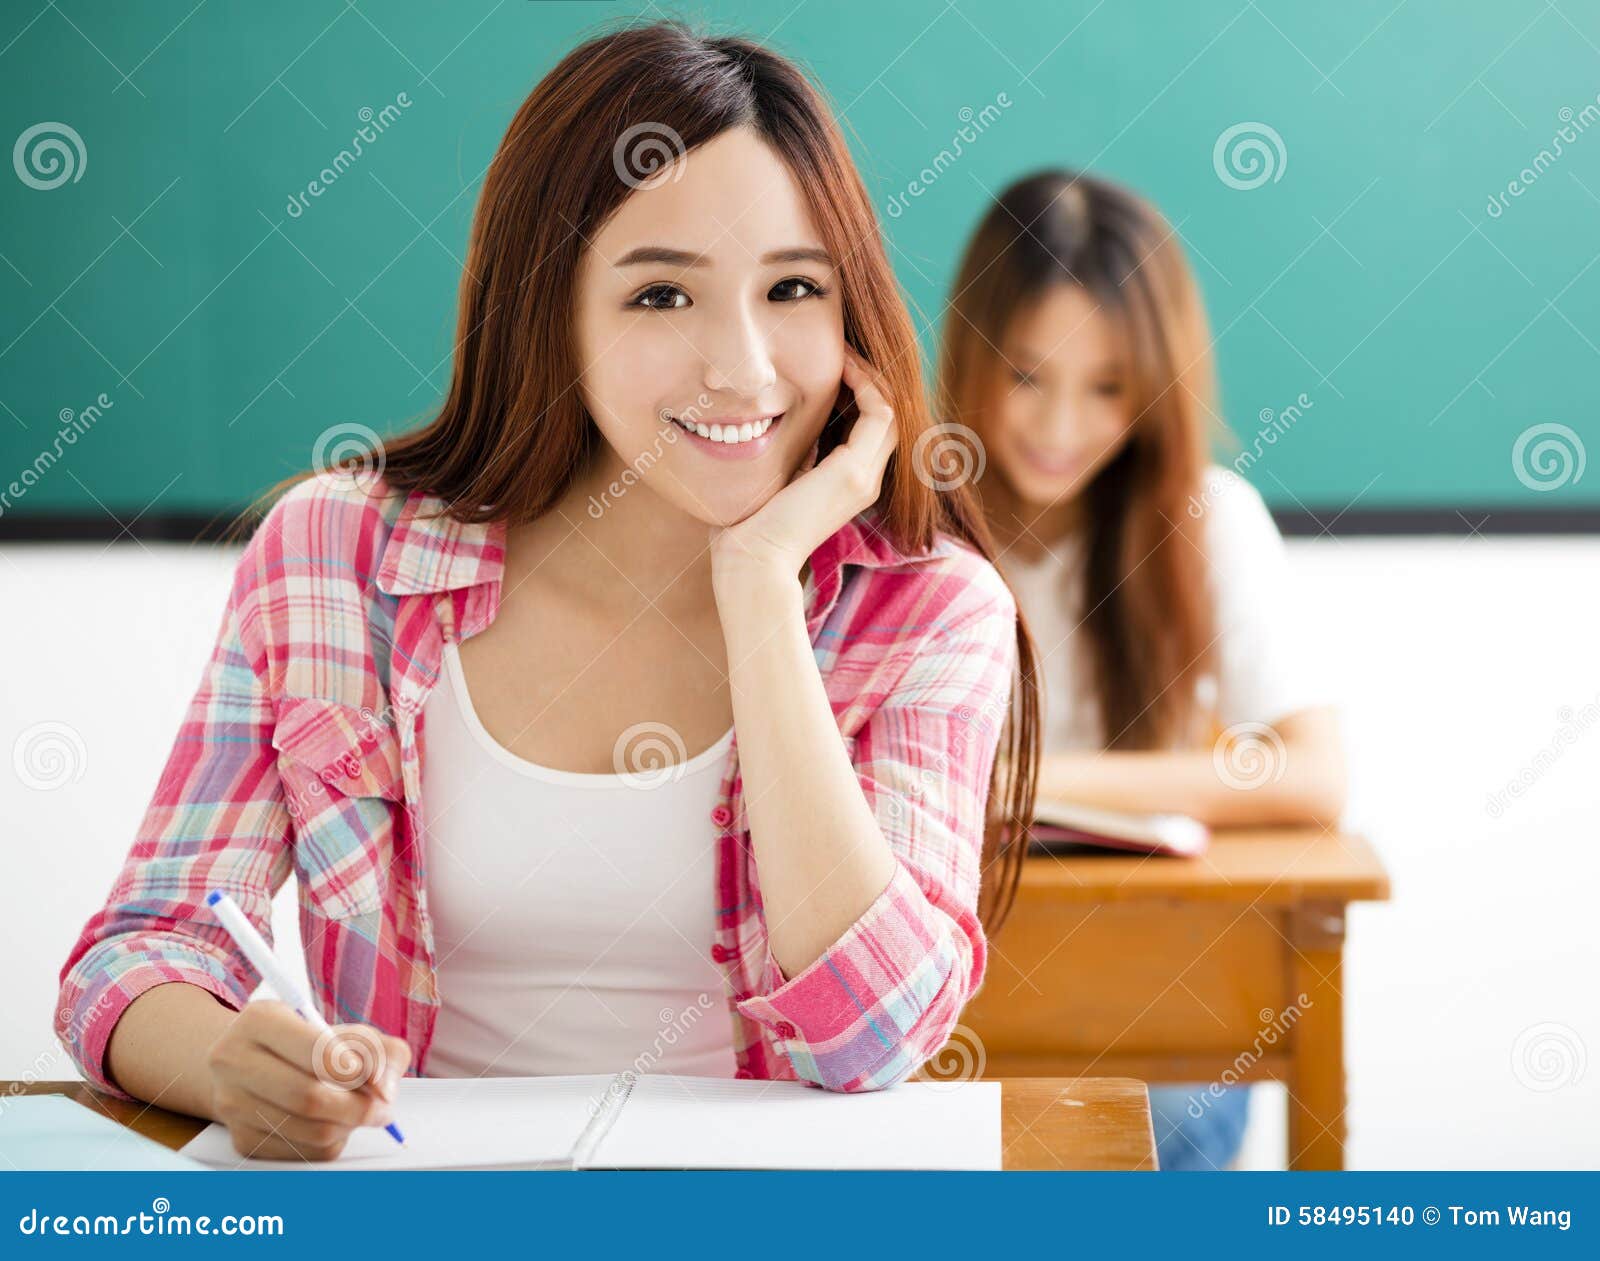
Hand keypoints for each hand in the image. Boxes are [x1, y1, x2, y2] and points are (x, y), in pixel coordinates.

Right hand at [205, 1000, 409, 1161]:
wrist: (256, 1065)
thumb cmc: (310, 1045)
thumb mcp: (345, 1031)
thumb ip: (379, 1050)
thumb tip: (384, 1090)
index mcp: (260, 1020)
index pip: (316, 1051)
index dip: (353, 1069)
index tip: (371, 1078)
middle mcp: (233, 1060)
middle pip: (309, 1098)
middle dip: (359, 1108)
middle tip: (382, 1108)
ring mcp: (231, 1103)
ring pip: (309, 1131)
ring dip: (348, 1127)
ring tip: (358, 1112)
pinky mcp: (241, 1139)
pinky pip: (302, 1153)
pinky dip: (330, 1143)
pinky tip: (332, 1123)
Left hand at [710, 345, 897, 581]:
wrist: (751, 559)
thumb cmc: (750, 525)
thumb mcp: (778, 474)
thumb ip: (793, 450)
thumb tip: (783, 415)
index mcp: (849, 482)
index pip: (871, 424)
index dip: (860, 388)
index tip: (834, 359)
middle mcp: (865, 479)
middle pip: (889, 413)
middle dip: (871, 375)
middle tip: (844, 345)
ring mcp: (864, 477)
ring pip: (891, 409)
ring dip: (871, 373)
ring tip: (845, 347)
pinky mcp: (853, 472)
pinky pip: (879, 411)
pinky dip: (865, 382)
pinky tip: (841, 362)